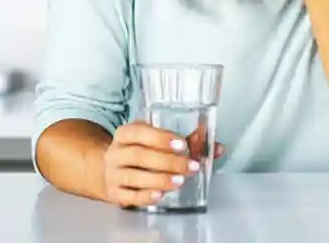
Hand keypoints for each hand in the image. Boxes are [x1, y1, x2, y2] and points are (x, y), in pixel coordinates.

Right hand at [101, 122, 224, 207]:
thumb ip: (188, 143)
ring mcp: (113, 173)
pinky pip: (128, 196)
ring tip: (179, 181)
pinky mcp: (114, 193)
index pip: (140, 132)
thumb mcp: (157, 142)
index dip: (161, 138)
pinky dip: (145, 196)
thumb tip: (218, 148)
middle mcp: (116, 152)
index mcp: (126, 133)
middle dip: (167, 161)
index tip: (182, 144)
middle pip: (139, 155)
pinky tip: (160, 195)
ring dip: (158, 179)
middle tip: (190, 167)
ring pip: (133, 176)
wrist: (111, 170)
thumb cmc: (141, 153)